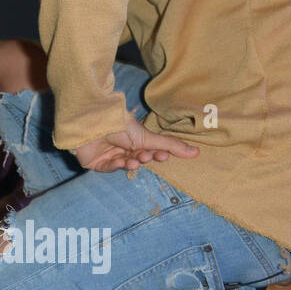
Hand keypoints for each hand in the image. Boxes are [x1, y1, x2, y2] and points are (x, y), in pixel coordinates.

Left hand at [72, 113, 198, 173]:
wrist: (93, 122)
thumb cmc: (121, 125)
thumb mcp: (148, 136)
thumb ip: (171, 145)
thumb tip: (197, 153)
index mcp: (135, 138)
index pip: (149, 150)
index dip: (156, 154)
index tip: (162, 156)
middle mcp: (123, 146)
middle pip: (137, 158)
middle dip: (143, 158)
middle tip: (146, 156)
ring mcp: (109, 154)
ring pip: (125, 164)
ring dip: (131, 163)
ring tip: (135, 160)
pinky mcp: (96, 162)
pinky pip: (109, 168)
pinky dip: (117, 166)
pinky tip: (122, 162)